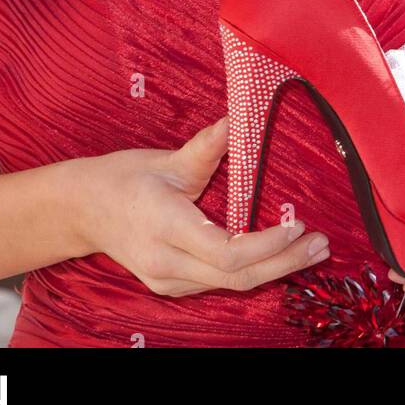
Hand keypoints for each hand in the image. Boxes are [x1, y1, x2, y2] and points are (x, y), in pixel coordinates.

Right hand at [72, 116, 330, 296]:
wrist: (83, 209)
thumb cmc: (122, 178)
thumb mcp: (163, 159)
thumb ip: (206, 147)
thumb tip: (240, 120)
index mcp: (165, 228)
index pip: (227, 252)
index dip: (267, 245)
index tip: (298, 224)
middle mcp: (167, 264)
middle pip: (236, 277)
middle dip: (284, 263)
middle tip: (321, 244)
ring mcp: (168, 281)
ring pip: (231, 285)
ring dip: (275, 270)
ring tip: (311, 251)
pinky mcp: (172, 284)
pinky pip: (219, 283)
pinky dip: (253, 271)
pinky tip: (278, 256)